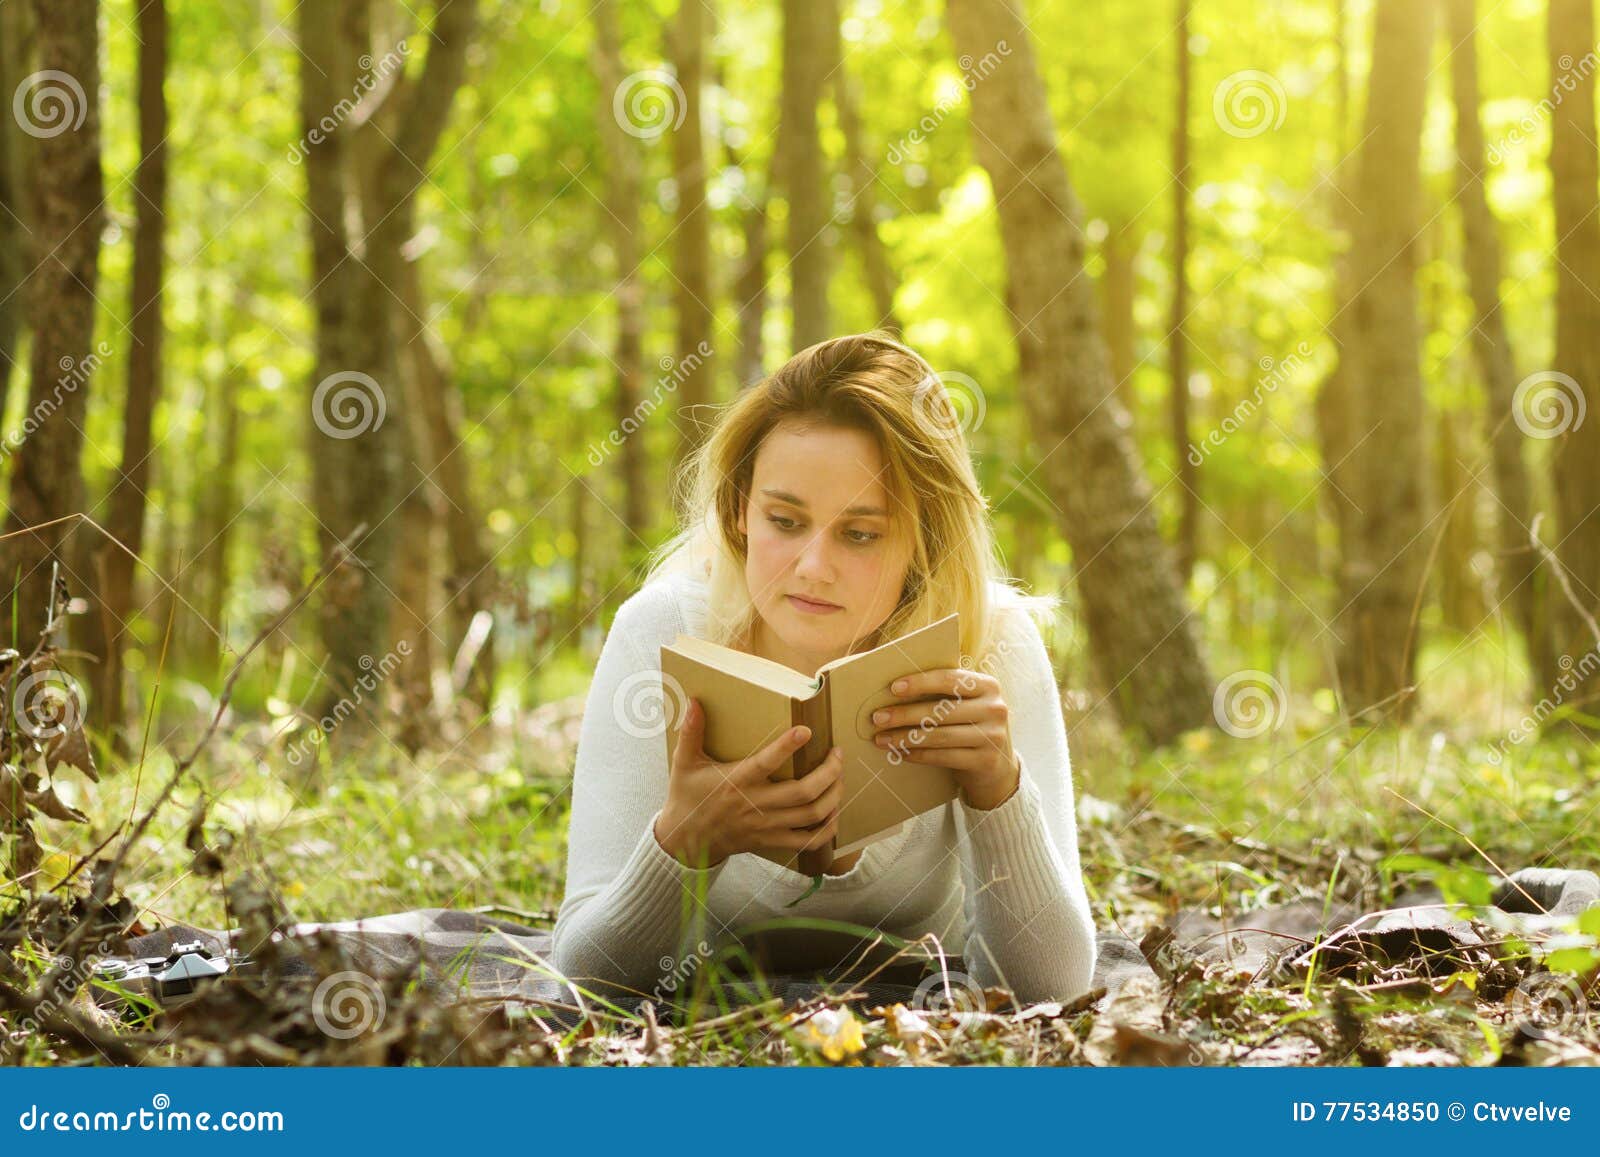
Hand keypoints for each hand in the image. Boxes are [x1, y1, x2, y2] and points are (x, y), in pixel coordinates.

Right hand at [653, 698, 845, 868]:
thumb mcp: (684, 763)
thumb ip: (691, 732)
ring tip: (840, 777)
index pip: (766, 764)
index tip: (807, 731)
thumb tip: (694, 702)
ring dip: (833, 795)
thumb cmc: (687, 797)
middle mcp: (755, 804)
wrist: (685, 841)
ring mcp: (766, 825)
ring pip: (811, 815)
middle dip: (829, 772)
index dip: (788, 747)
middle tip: (837, 754)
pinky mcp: (771, 841)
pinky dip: (827, 828)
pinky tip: (834, 811)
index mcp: (736, 782)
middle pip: (803, 792)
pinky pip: (808, 841)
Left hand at [871, 669, 1020, 809]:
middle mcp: (995, 708)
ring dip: (905, 737)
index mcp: (988, 686)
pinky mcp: (985, 761)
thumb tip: (895, 689)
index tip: (893, 688)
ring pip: (939, 735)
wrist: (997, 766)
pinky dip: (918, 755)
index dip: (920, 683)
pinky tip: (901, 752)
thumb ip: (943, 693)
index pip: (950, 679)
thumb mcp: (966, 704)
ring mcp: (993, 736)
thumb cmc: (971, 726)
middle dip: (904, 714)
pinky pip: (943, 756)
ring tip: (882, 738)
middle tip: (877, 718)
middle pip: (941, 710)